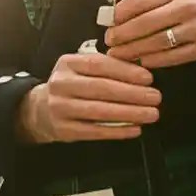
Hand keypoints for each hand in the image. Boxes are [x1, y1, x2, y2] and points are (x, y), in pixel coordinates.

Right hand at [16, 53, 160, 142]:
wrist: (40, 110)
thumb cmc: (71, 86)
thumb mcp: (81, 70)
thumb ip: (106, 67)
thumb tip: (142, 73)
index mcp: (68, 63)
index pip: (99, 64)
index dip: (125, 71)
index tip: (148, 78)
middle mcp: (61, 84)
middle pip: (101, 88)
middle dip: (132, 93)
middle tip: (156, 97)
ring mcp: (60, 108)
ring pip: (99, 111)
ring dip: (129, 113)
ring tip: (151, 114)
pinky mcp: (64, 130)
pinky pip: (95, 131)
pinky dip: (118, 131)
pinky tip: (135, 129)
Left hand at [103, 0, 195, 68]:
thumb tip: (129, 9)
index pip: (142, 0)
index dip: (121, 12)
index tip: (111, 21)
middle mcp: (188, 7)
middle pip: (145, 24)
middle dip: (122, 35)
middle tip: (109, 42)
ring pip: (157, 43)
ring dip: (134, 51)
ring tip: (119, 55)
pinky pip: (174, 58)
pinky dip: (155, 61)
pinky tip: (143, 62)